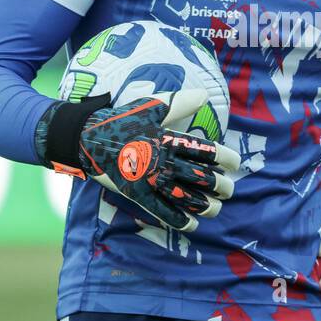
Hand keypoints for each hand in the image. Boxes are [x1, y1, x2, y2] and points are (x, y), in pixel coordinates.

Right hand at [77, 89, 238, 231]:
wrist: (86, 138)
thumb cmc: (122, 120)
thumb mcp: (151, 106)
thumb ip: (180, 102)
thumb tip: (204, 95)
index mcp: (168, 138)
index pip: (205, 150)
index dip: (225, 158)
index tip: (234, 163)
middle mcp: (162, 160)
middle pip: (200, 177)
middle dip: (221, 186)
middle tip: (229, 189)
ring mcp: (149, 180)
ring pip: (186, 198)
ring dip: (206, 206)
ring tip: (217, 208)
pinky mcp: (136, 195)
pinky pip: (162, 212)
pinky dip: (180, 220)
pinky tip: (193, 224)